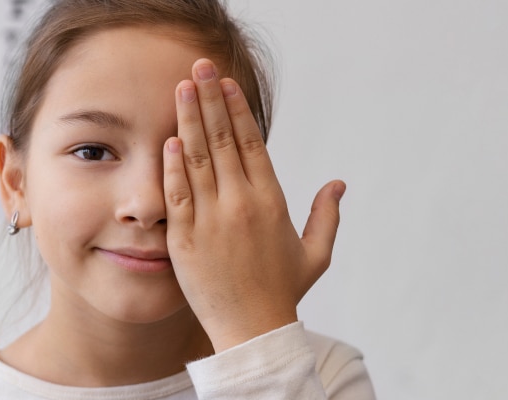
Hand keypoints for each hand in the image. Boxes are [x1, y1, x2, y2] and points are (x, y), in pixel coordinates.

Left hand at [163, 59, 345, 352]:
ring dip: (188, 120)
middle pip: (222, 140)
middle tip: (198, 69)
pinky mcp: (186, 237)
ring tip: (180, 89)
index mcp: (271, 201)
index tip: (225, 84)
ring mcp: (212, 219)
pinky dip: (172, 165)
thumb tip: (339, 184)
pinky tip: (169, 139)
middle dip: (210, 100)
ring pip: (197, 159)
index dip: (236, 110)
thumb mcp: (314, 254)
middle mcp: (241, 204)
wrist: (252, 330)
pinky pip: (178, 194)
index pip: (251, 143)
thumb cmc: (282, 292)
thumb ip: (326, 216)